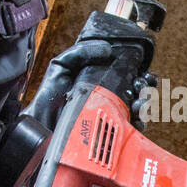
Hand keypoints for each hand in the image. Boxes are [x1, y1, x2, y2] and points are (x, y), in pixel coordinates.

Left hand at [25, 42, 157, 131]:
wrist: (40, 126)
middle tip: (141, 87)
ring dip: (144, 105)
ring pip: (137, 112)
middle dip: (146, 89)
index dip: (140, 76)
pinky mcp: (109, 136)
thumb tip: (108, 49)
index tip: (144, 74)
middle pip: (137, 94)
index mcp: (101, 84)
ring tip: (139, 103)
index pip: (128, 79)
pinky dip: (139, 126)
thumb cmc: (48, 99)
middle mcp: (108, 101)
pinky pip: (130, 132)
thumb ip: (81, 52)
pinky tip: (136, 120)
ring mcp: (109, 119)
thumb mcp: (61, 67)